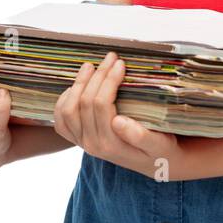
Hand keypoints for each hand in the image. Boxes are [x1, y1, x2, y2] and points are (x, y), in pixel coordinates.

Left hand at [52, 50, 182, 179]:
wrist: (157, 164)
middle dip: (97, 75)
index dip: (108, 80)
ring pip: (68, 109)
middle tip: (111, 57)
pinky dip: (64, 100)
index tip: (121, 63)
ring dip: (78, 84)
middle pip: (84, 102)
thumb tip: (118, 121)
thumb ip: (141, 136)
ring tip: (90, 65)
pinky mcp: (78, 139)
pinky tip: (76, 86)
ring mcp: (82, 143)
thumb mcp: (160, 144)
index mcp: (111, 144)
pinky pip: (61, 120)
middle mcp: (92, 145)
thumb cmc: (161, 150)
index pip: (101, 104)